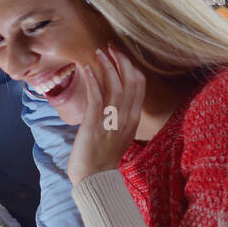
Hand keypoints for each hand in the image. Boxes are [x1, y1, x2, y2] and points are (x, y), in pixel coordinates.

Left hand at [66, 45, 144, 183]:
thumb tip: (112, 103)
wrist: (93, 178)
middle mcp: (126, 117)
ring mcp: (111, 120)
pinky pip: (97, 97)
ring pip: (116, 86)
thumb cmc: (101, 158)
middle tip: (111, 48)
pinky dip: (94, 81)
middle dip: (121, 61)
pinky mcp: (95, 123)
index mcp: (133, 119)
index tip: (120, 55)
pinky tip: (88, 69)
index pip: (139, 86)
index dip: (131, 67)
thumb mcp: (118, 135)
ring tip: (99, 52)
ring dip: (107, 66)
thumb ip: (119, 118)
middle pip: (131, 81)